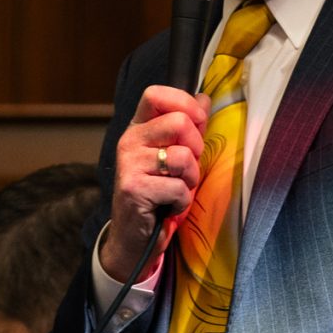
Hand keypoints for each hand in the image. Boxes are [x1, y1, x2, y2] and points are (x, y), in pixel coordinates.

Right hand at [103, 85, 210, 281]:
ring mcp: (128, 164)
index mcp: (139, 129)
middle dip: (196, 149)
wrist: (135, 238)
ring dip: (191, 180)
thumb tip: (204, 98)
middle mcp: (129, 141)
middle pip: (179, 122)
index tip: (197, 124)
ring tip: (177, 190)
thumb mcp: (176, 157)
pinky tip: (168, 207)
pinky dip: (182, 202)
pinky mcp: (133, 189)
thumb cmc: (160, 195)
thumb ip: (189, 128)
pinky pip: (178, 188)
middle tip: (186, 170)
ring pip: (183, 157)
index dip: (184, 104)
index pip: (156, 94)